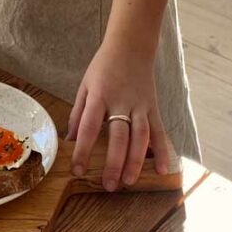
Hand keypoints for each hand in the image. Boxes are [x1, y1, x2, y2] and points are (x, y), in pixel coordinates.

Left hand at [66, 37, 171, 191]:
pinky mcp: (153, 106)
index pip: (88, 127)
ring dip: (136, 161)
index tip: (78, 170)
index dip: (82, 150)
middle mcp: (120, 102)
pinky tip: (162, 169)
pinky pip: (159, 131)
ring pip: (140, 137)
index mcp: (99, 96)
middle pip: (118, 136)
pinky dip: (162, 151)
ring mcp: (139, 105)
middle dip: (113, 163)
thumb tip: (69, 140)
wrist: (131, 46)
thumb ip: (77, 113)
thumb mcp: (85, 85)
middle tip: (109, 185)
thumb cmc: (104, 66)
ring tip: (129, 181)